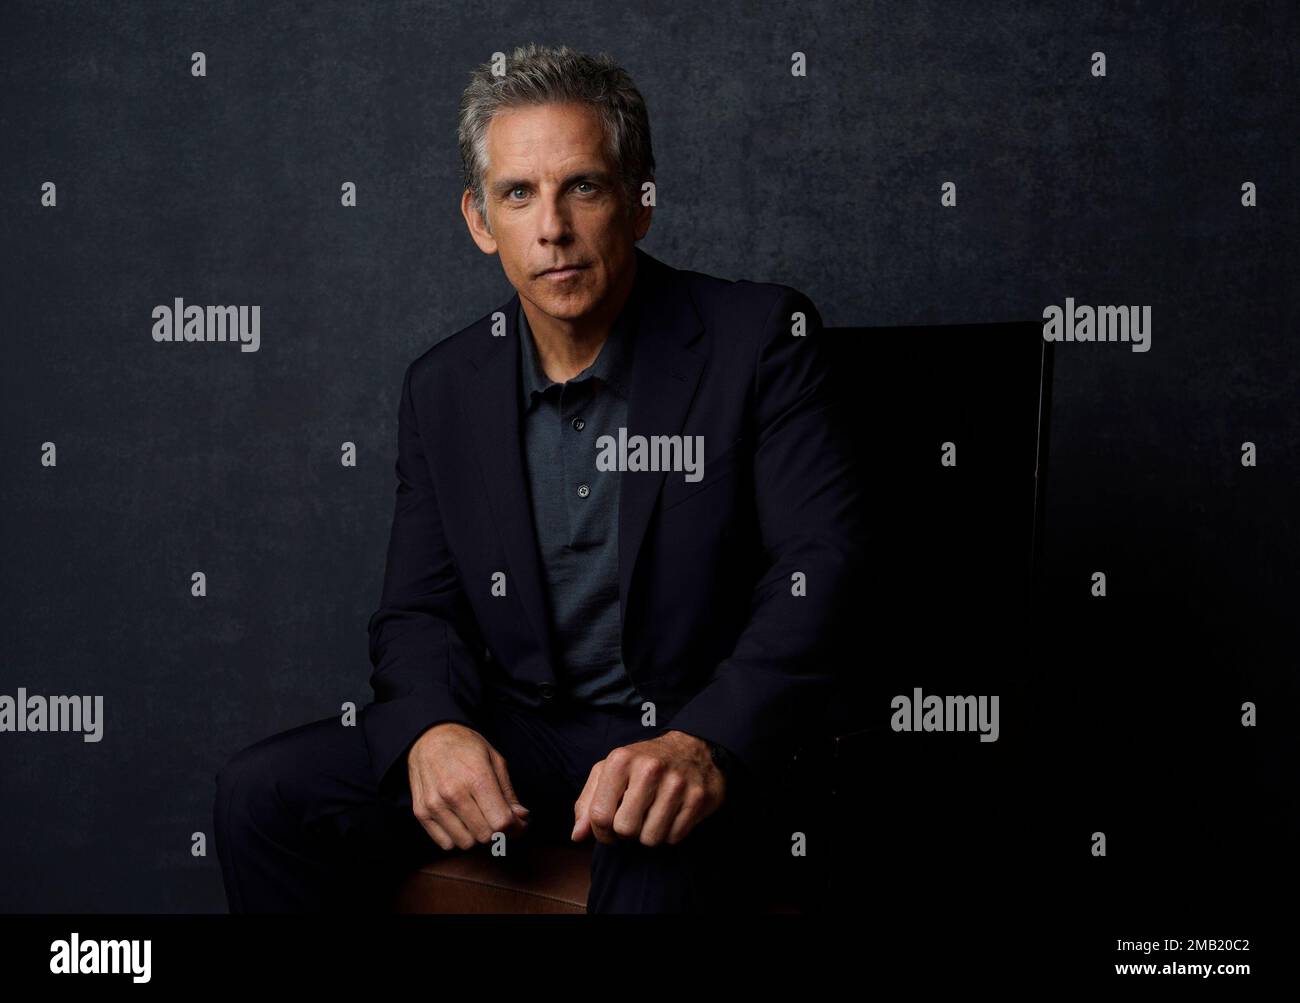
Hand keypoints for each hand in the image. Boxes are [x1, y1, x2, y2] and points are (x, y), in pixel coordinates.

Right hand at [406, 722, 529, 850]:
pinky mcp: (421, 812)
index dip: (516, 828)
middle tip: (498, 819)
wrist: (429, 737)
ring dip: (477, 835)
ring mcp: (435, 804)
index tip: (518, 824)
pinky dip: (457, 837)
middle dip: (498, 831)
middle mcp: (453, 793)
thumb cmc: (465, 746)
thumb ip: (508, 793)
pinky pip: (446, 843)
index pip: (501, 822)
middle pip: (485, 836)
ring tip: (478, 818)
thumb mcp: (495, 759)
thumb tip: (521, 818)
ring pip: (466, 843)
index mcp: (477, 777)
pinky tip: (461, 820)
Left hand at [570, 730, 725, 846]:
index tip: (609, 827)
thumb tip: (577, 836)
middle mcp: (649, 769)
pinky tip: (671, 814)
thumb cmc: (643, 765)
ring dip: (649, 834)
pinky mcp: (697, 798)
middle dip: (627, 832)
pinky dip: (670, 833)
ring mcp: (676, 783)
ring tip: (652, 814)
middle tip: (634, 818)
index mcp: (621, 760)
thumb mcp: (609, 772)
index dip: (601, 832)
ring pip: (651, 839)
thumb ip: (588, 803)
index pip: (599, 816)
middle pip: (625, 830)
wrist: (691, 748)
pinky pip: (674, 837)